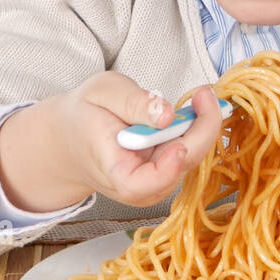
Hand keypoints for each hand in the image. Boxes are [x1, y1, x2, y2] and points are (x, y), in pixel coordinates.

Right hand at [0, 73, 224, 210]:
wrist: (75, 133)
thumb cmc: (86, 113)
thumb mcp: (101, 92)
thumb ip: (132, 102)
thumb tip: (167, 115)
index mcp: (112, 171)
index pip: (139, 186)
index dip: (165, 171)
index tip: (180, 145)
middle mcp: (138, 185)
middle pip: (177, 169)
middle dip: (200, 131)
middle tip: (204, 95)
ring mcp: (155, 183)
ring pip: (190, 160)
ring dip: (202, 128)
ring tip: (199, 98)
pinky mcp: (167, 174)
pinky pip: (191, 154)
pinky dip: (198, 131)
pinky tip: (195, 110)